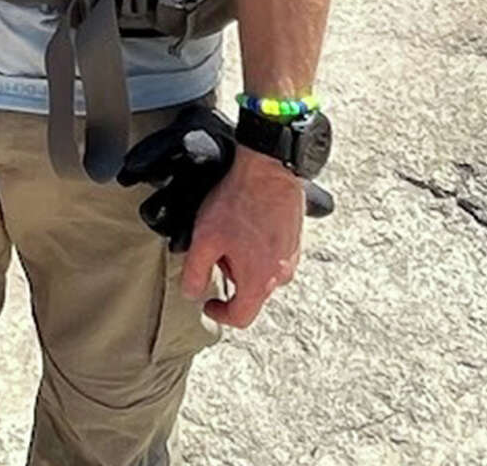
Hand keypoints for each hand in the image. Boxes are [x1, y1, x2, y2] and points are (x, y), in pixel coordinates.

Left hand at [180, 144, 304, 327]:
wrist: (270, 169)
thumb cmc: (240, 203)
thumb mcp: (205, 238)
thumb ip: (196, 272)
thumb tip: (191, 293)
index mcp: (260, 282)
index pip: (241, 317)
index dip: (220, 315)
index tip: (208, 303)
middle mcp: (281, 275)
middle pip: (251, 292)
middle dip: (229, 276)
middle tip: (214, 251)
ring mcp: (291, 256)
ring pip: (261, 271)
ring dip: (242, 260)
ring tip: (228, 231)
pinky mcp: (294, 238)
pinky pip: (272, 254)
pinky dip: (255, 247)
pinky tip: (244, 222)